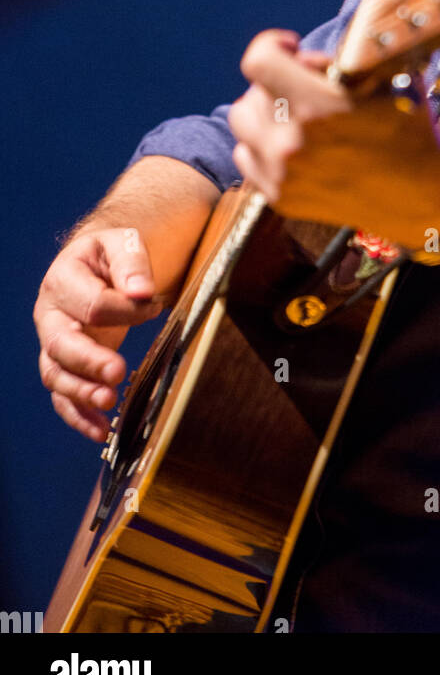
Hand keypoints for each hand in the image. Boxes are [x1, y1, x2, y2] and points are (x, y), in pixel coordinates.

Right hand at [34, 228, 162, 440]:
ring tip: (109, 404)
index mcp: (62, 280)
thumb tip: (141, 291)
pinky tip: (100, 431)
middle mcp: (50, 315)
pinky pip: (63, 396)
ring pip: (56, 375)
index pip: (92, 304)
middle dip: (89, 362)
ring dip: (81, 393)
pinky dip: (78, 416)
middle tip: (118, 372)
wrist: (97, 265)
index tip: (153, 305)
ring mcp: (54, 343)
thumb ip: (131, 263)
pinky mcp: (65, 366)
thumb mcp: (122, 243)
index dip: (126, 309)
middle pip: (61, 345)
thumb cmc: (110, 255)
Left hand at [228, 30, 439, 246]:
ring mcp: (282, 175)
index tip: (291, 47)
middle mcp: (292, 143)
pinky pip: (247, 157)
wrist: (422, 200)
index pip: (258, 62)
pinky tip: (293, 144)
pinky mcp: (280, 198)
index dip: (272, 45)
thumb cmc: (410, 136)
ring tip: (295, 116)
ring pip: (243, 124)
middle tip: (307, 87)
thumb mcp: (387, 83)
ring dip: (265, 113)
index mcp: (318, 108)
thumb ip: (343, 62)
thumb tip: (308, 56)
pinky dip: (263, 146)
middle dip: (277, 81)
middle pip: (251, 91)